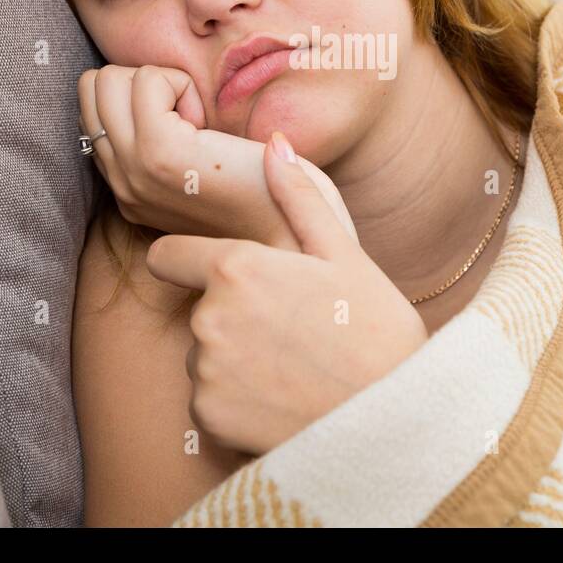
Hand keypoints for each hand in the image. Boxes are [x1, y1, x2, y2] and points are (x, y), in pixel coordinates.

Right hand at [78, 65, 355, 250]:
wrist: (301, 237)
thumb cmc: (276, 200)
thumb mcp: (206, 175)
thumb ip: (169, 145)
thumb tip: (149, 98)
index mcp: (130, 190)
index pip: (94, 109)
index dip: (145, 101)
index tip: (193, 131)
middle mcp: (122, 185)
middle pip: (93, 88)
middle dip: (144, 85)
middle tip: (193, 121)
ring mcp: (135, 171)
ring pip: (107, 80)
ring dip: (159, 83)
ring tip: (199, 123)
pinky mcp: (161, 154)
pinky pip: (147, 80)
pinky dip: (180, 83)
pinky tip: (208, 123)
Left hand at [145, 130, 428, 455]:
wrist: (395, 418)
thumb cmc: (376, 329)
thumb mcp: (343, 255)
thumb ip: (298, 199)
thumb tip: (275, 144)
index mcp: (236, 267)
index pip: (167, 257)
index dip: (191, 262)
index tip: (224, 276)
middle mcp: (207, 317)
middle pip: (197, 309)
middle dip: (231, 315)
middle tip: (293, 329)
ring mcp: (205, 371)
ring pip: (204, 356)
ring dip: (234, 360)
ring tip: (293, 366)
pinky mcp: (208, 417)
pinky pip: (210, 400)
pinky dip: (236, 401)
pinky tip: (282, 398)